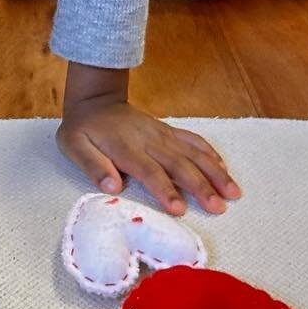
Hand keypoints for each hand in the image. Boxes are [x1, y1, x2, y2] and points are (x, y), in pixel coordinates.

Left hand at [58, 98, 239, 215]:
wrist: (95, 99)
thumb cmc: (83, 129)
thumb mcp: (74, 146)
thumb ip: (93, 166)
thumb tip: (112, 186)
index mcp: (125, 148)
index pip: (150, 172)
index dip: (165, 190)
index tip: (180, 209)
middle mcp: (149, 140)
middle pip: (180, 164)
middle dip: (201, 186)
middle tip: (219, 207)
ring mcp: (162, 134)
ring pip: (193, 153)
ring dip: (215, 172)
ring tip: (233, 192)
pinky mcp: (168, 130)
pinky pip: (193, 140)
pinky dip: (210, 153)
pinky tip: (224, 168)